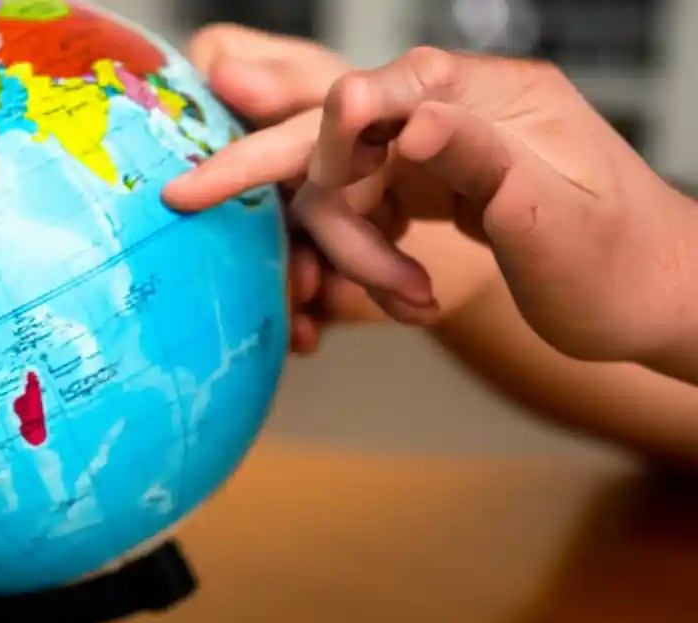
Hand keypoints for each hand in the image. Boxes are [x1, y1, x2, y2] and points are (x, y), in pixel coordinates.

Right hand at [175, 41, 697, 369]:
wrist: (652, 302)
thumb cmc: (623, 267)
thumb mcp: (556, 220)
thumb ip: (480, 159)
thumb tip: (409, 119)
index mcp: (490, 99)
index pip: (378, 98)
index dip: (303, 132)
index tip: (214, 174)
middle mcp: (455, 114)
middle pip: (336, 133)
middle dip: (267, 171)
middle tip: (192, 193)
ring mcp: (437, 150)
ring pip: (342, 186)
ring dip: (353, 252)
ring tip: (409, 299)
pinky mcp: (428, 187)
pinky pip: (363, 215)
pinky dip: (366, 263)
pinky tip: (405, 299)